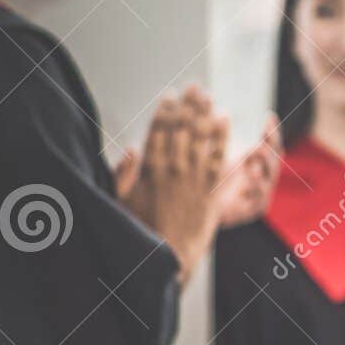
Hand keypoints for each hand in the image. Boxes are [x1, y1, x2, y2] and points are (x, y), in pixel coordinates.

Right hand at [121, 86, 227, 280]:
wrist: (168, 257)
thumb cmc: (140, 231)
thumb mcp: (120, 203)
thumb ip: (124, 176)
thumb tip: (130, 150)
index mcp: (150, 171)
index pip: (158, 133)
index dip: (165, 112)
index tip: (169, 95)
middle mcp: (174, 171)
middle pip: (182, 130)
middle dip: (188, 106)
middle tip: (194, 87)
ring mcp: (194, 179)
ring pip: (201, 139)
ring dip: (205, 115)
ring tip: (208, 96)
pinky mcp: (211, 190)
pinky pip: (219, 158)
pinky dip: (221, 137)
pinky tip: (224, 119)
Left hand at [215, 113, 282, 226]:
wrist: (200, 214)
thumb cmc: (207, 183)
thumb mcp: (212, 157)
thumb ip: (216, 139)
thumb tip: (214, 113)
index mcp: (256, 162)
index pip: (268, 144)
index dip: (271, 131)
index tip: (269, 117)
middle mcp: (262, 176)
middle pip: (274, 157)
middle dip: (271, 145)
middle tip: (266, 132)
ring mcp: (261, 193)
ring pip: (269, 176)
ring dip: (265, 162)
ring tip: (258, 150)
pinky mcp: (255, 209)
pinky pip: (260, 197)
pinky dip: (257, 186)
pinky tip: (250, 176)